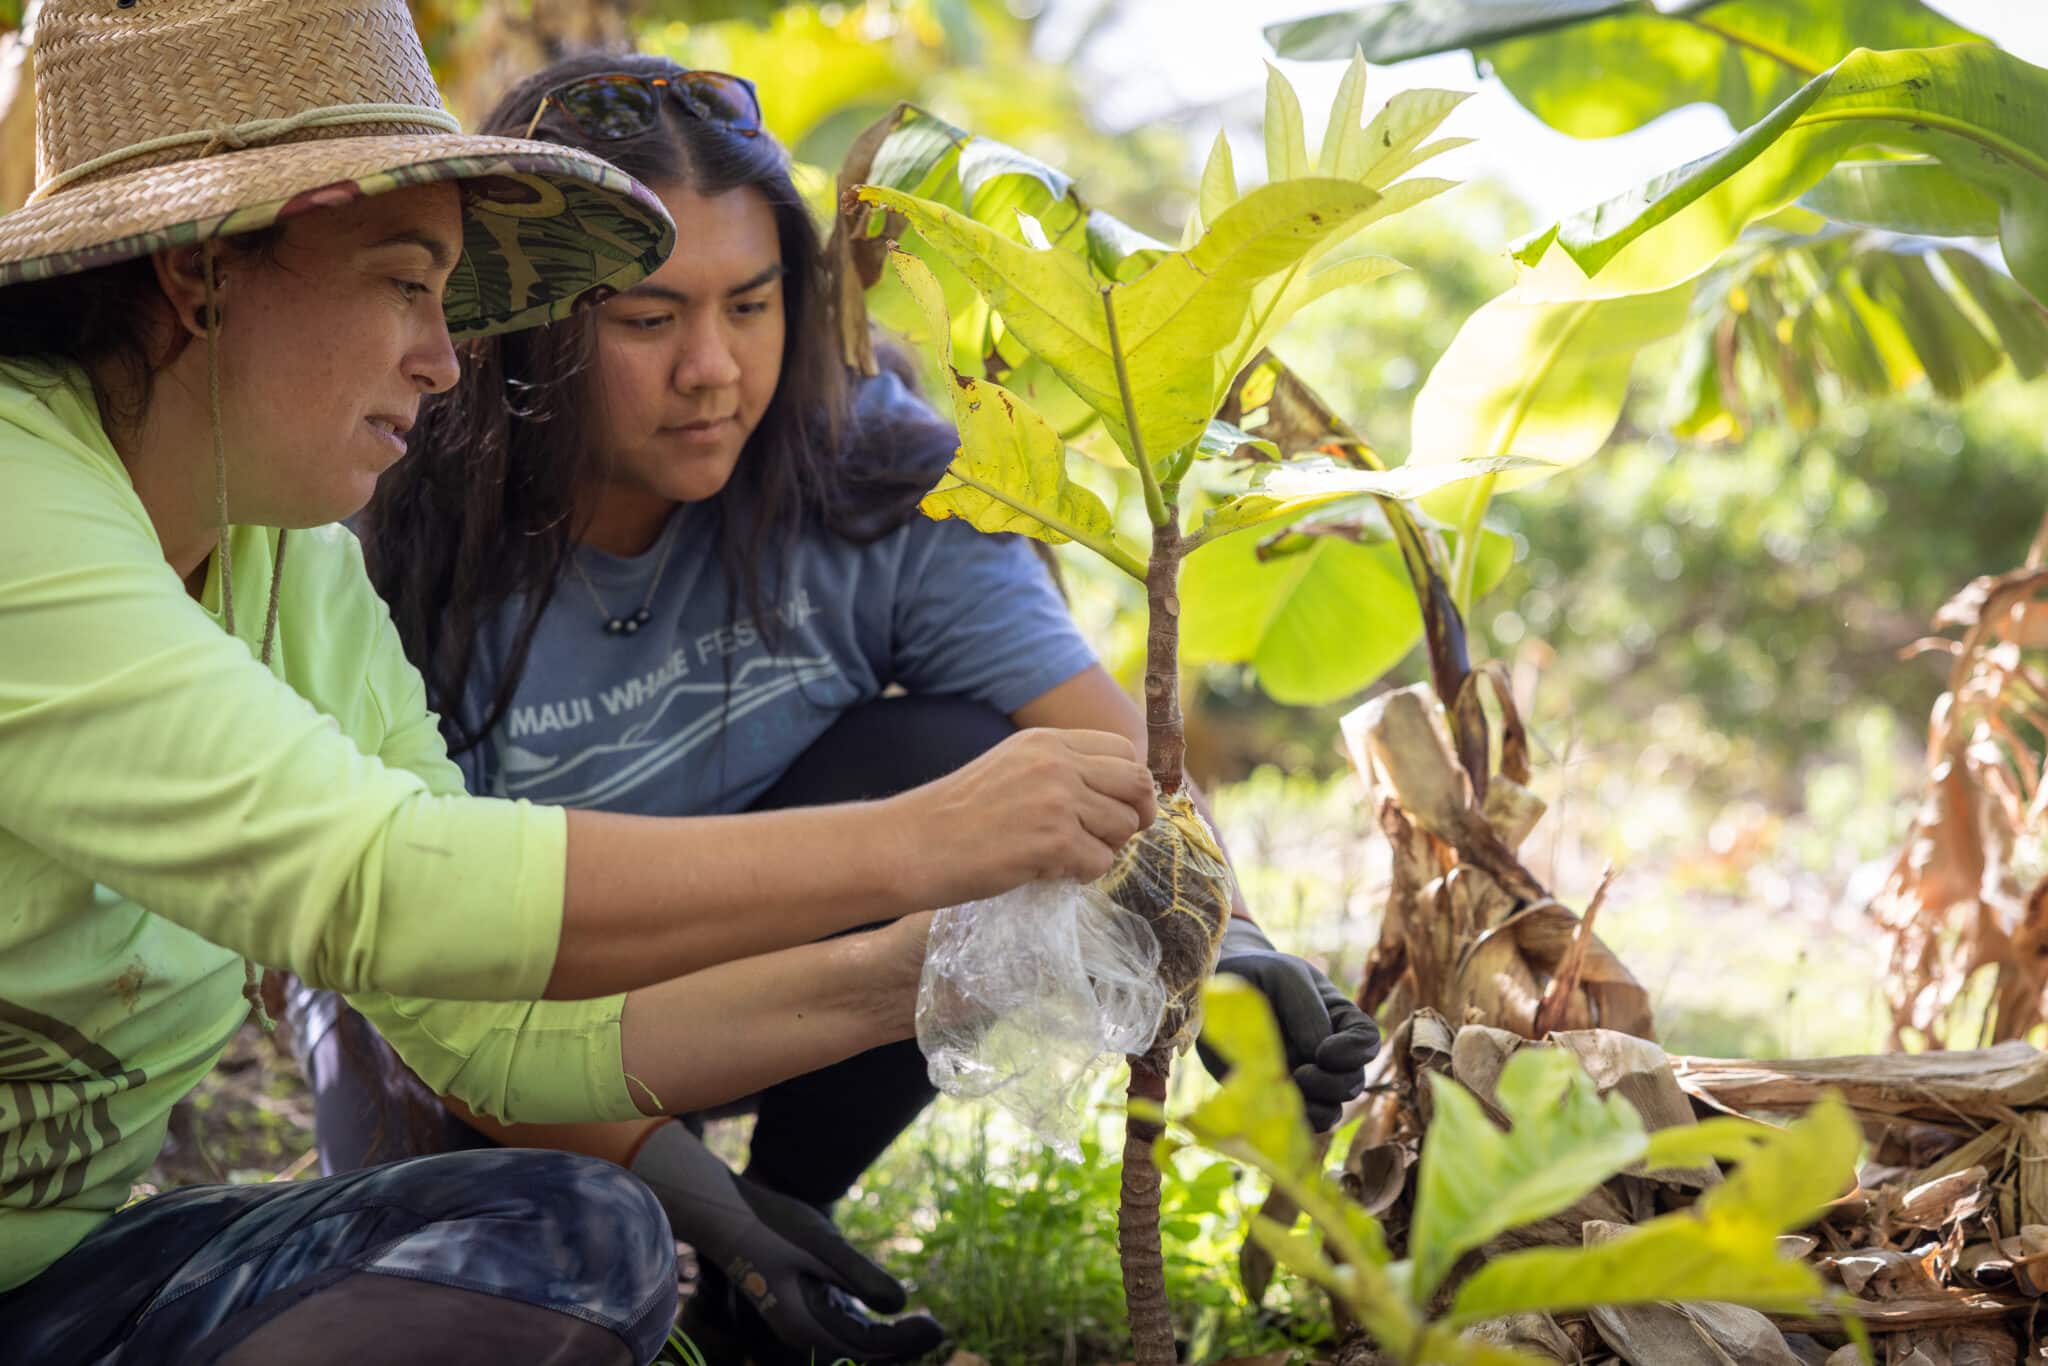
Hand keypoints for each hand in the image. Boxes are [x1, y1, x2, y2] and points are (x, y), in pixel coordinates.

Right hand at [632, 1122, 943, 1360]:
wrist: (728, 1214)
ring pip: (854, 1345)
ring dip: (888, 1341)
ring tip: (923, 1325)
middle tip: (937, 1328)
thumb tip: (900, 1304)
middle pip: (863, 1356)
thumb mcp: (822, 1245)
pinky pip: (844, 1328)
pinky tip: (891, 1314)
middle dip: (901, 1348)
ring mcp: (804, 1321)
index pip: (870, 1350)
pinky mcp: (804, 1306)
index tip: (939, 1326)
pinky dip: (871, 1329)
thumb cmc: (772, 1225)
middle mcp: (806, 1332)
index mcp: (809, 1325)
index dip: (907, 1342)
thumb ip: (860, 1275)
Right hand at [893, 728, 1156, 906]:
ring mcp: (1057, 800)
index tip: (1118, 808)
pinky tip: (1048, 872)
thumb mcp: (1009, 769)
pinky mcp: (1053, 840)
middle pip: (1137, 784)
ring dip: (1103, 849)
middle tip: (1111, 838)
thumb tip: (1115, 798)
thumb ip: (1058, 772)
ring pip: (1123, 827)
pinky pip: (1100, 862)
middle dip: (1135, 815)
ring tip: (1065, 857)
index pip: (1123, 750)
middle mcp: (1056, 762)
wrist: (909, 845)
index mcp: (1046, 741)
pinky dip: (1081, 874)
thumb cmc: (953, 818)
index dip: (1129, 784)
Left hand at [1199, 919, 1378, 1131]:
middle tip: (1301, 1074)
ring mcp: (1304, 1078)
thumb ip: (1306, 1010)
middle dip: (1334, 1084)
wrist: (1216, 987)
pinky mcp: (1277, 1096)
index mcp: (1338, 1019)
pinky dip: (1295, 1119)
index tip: (1325, 1052)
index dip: (1356, 1053)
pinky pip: (1300, 1122)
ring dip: (1318, 1107)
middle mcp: (1327, 1053)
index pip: (1367, 1041)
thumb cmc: (1256, 974)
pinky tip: (1276, 1105)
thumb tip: (1319, 1055)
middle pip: (1353, 1081)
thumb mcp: (1284, 977)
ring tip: (1288, 1087)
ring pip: (1332, 1109)